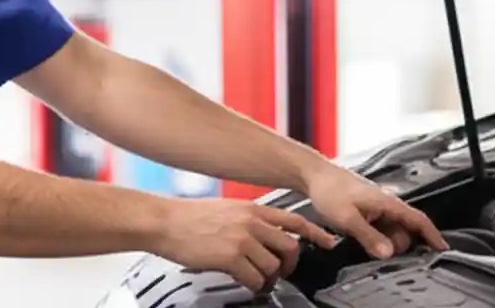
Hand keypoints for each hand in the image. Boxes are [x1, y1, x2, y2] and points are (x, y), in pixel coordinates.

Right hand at [151, 198, 338, 292]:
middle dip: (289, 265)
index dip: (316, 233)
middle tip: (280, 273)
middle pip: (290, 247)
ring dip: (268, 278)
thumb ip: (248, 220)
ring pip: (273, 266)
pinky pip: (255, 279)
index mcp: (252, 209)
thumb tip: (263, 234)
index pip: (295, 220)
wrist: (165, 222)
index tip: (329, 242)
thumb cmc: (189, 218)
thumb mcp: (226, 209)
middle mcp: (251, 222)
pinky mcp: (230, 257)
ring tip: (258, 280)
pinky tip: (245, 283)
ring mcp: (242, 239)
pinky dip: (253, 286)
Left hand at [304, 165, 447, 258]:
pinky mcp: (368, 210)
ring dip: (383, 241)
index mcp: (387, 202)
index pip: (418, 219)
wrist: (314, 175)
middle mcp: (386, 203)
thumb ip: (369, 236)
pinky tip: (360, 236)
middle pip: (405, 231)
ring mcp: (377, 207)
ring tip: (362, 239)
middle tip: (378, 250)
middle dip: (398, 245)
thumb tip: (388, 253)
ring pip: (391, 231)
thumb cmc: (329, 190)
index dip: (433, 235)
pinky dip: (375, 236)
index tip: (442, 248)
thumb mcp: (348, 218)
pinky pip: (380, 227)